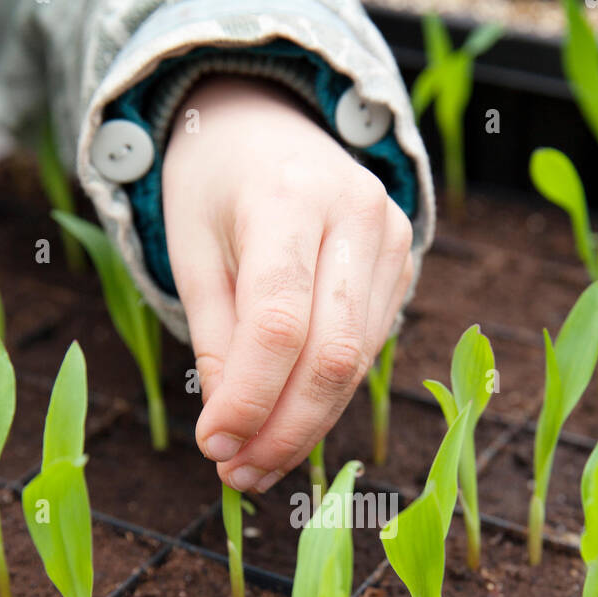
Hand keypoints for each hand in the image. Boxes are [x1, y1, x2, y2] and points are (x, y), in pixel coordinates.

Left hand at [162, 76, 413, 491]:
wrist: (266, 120)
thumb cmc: (215, 187)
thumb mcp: (192, 252)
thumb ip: (215, 341)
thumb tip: (229, 436)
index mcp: (289, 196)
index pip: (278, 322)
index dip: (250, 398)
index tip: (213, 449)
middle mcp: (356, 212)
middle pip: (333, 354)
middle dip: (285, 429)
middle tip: (239, 477)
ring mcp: (392, 235)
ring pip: (357, 361)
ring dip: (306, 425)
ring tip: (255, 463)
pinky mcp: (405, 259)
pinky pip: (368, 347)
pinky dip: (326, 395)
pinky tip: (288, 420)